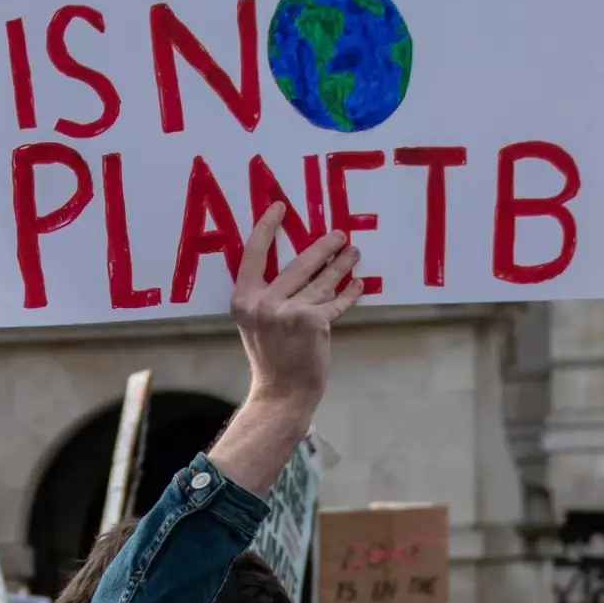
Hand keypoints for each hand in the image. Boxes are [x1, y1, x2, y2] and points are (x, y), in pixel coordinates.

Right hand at [208, 221, 364, 492]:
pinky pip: (336, 302)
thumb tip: (303, 267)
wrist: (281, 394)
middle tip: (340, 235)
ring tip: (354, 253)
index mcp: (244, 300)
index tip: (280, 208)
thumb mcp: (257, 323)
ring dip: (342, 266)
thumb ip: (270, 296)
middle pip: (298, 263)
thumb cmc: (271, 359)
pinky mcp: (313, 322)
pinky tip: (360, 284)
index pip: (254, 254)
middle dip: (323, 247)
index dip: (266, 228)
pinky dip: (350, 293)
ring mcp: (288, 312)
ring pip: (322, 281)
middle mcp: (264, 303)